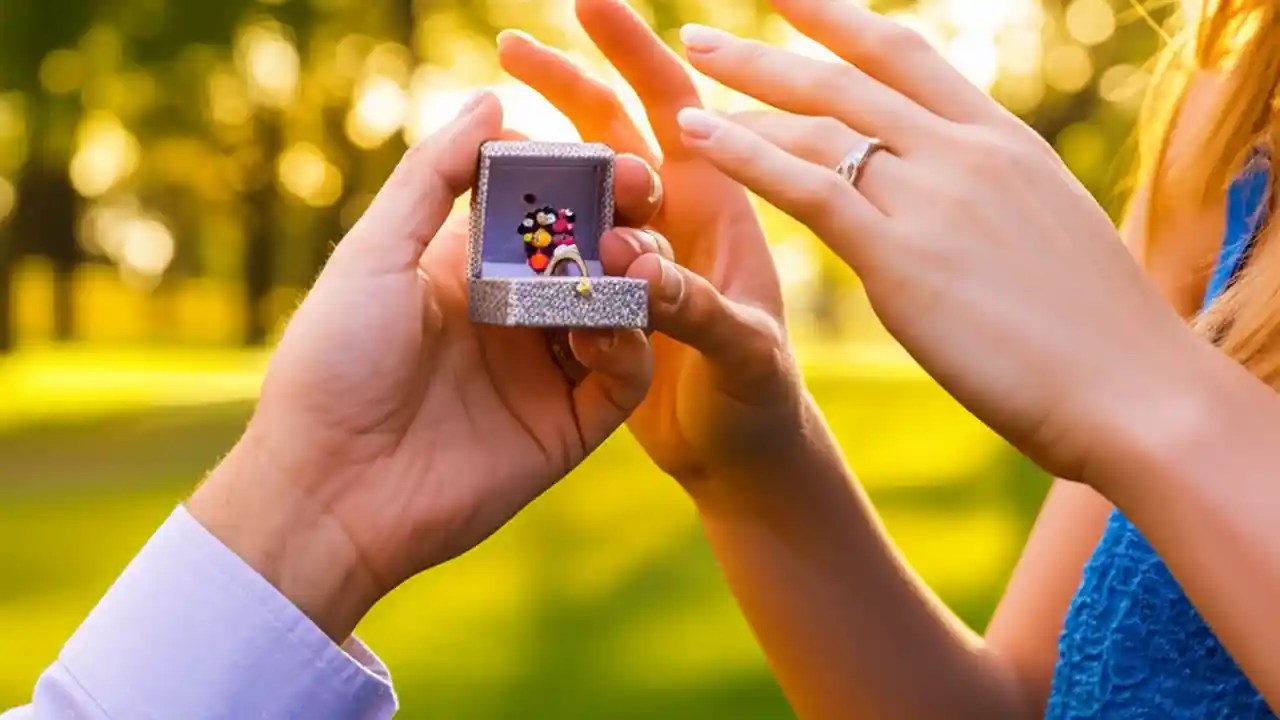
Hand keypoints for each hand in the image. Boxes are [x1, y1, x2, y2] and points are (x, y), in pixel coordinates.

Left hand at [189, 93, 654, 639]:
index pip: (553, 208)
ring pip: (625, 310)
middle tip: (640, 199)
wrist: (329, 487)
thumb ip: (434, 175)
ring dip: (637, 277)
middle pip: (600, 254)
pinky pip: (625, 378)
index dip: (587, 180)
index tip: (611, 158)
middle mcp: (519, 315)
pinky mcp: (569, 426)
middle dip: (627, 222)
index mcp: (474, 268)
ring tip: (627, 259)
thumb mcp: (376, 253)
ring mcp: (547, 371)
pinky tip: (604, 326)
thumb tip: (490, 98)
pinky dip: (629, 344)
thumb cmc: (334, 363)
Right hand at [497, 0, 811, 486]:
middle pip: (616, 132)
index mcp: (718, 213)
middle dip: (569, 81)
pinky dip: (524, 223)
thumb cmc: (762, 403)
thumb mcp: (744, 355)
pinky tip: (487, 210)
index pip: (680, 111)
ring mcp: (632, 258)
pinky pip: (553, 246)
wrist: (744, 456)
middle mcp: (672, 223)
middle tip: (512, 44)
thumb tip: (634, 265)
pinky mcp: (599, 297)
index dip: (637, 54)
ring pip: (579, 186)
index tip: (590, 4)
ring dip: (538, 152)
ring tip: (489, 126)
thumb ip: (697, 308)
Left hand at [673, 0, 1222, 483]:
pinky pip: (808, 185)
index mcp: (1005, 141)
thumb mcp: (1048, 234)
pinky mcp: (903, 256)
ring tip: (683, 83)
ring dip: (743, 97)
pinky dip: (746, 155)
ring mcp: (935, 196)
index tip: (790, 0)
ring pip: (821, 124)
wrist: (1137, 391)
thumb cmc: (1101, 334)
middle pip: (849, 77)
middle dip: (770, 51)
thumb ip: (993, 203)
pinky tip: (697, 137)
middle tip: (705, 35)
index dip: (840, 22)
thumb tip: (962, 205)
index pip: (908, 57)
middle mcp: (966, 151)